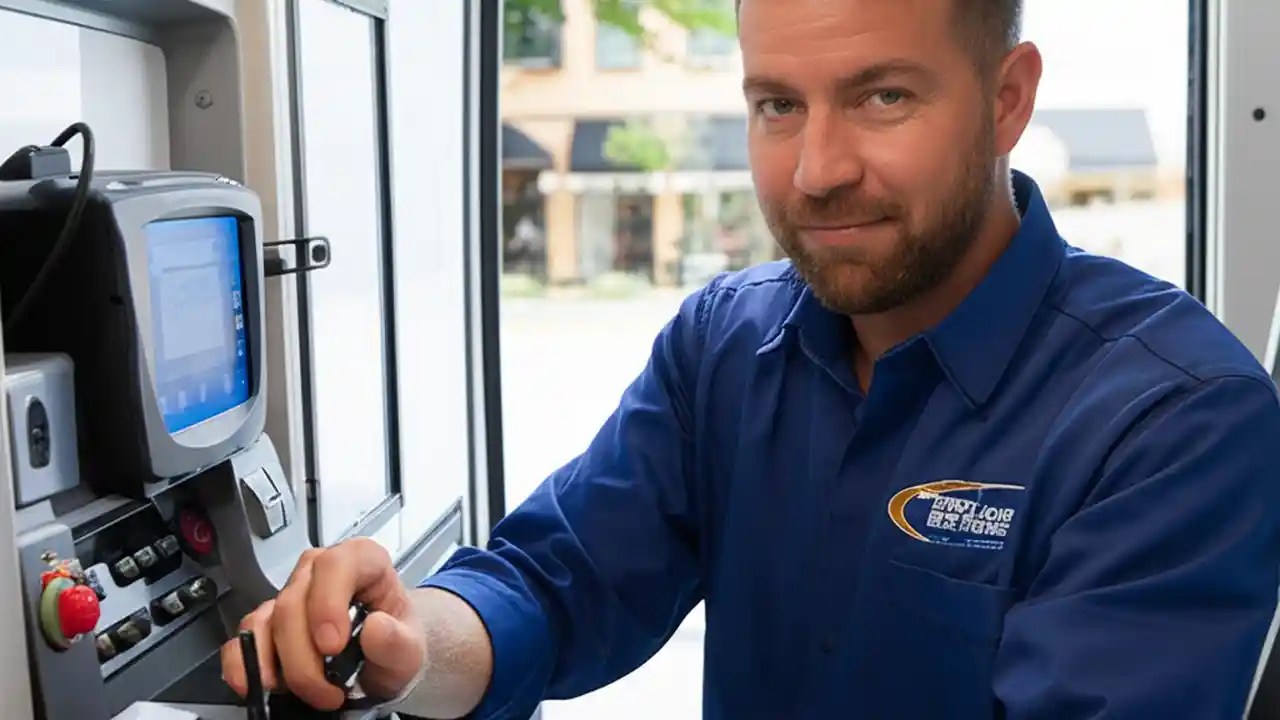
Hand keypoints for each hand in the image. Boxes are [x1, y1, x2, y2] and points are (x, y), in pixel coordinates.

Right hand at [220, 538, 425, 709]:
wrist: (382, 660)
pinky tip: (258, 683)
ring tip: (309, 692)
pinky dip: (245, 662)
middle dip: (305, 655)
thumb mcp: (410, 648)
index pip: (336, 564)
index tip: (332, 645)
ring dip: (280, 665)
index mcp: (362, 561)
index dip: (327, 602)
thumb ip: (399, 640)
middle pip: (294, 601)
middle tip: (328, 690)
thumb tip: (378, 628)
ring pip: (268, 620)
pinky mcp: (268, 622)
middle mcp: (320, 572)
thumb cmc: (395, 641)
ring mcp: (291, 595)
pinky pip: (244, 636)